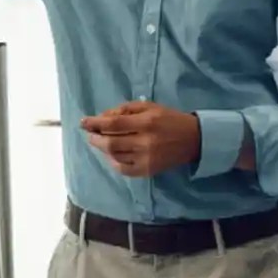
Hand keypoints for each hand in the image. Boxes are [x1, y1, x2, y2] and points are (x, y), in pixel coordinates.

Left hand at [81, 101, 199, 177]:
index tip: (83, 122)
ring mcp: (147, 159)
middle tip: (91, 134)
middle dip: (96, 138)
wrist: (194, 139)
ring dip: (103, 149)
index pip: (113, 124)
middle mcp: (146, 142)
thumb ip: (125, 110)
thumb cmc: (169, 119)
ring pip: (115, 156)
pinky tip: (112, 155)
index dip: (95, 123)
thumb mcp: (149, 106)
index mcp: (147, 122)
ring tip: (101, 142)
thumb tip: (102, 118)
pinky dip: (113, 162)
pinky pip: (123, 169)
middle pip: (111, 143)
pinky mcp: (148, 170)